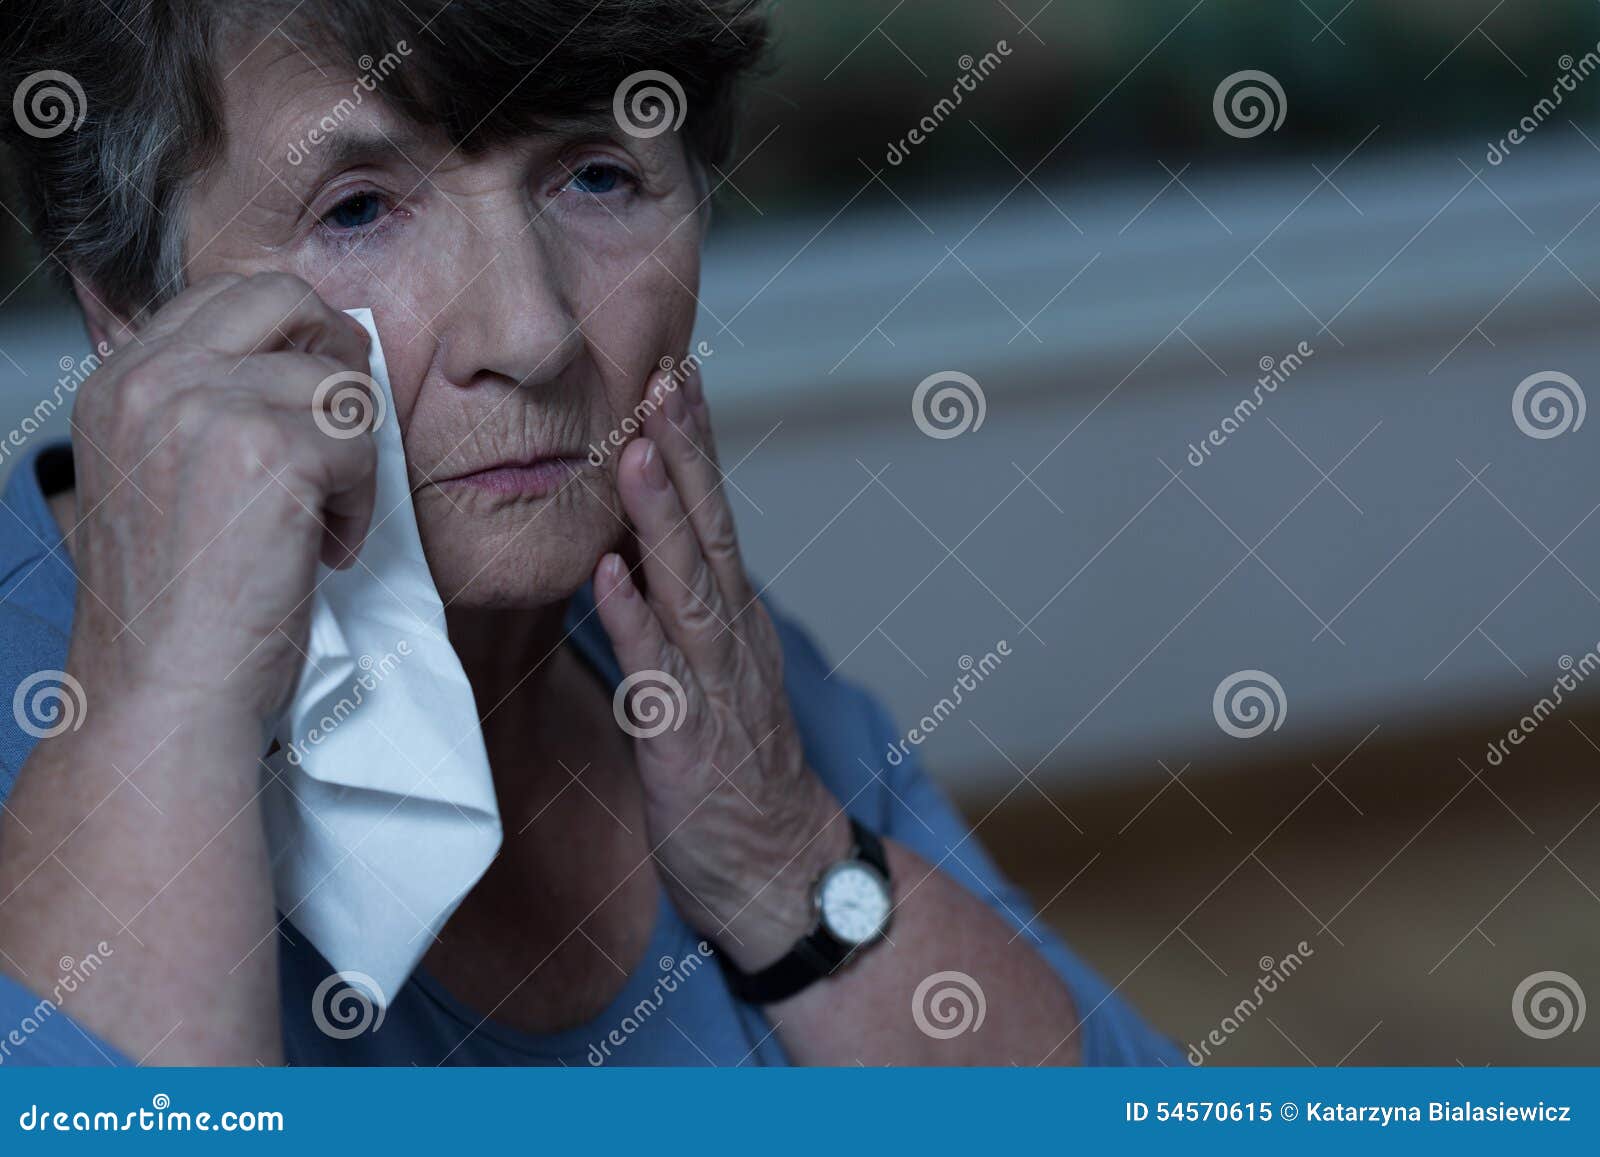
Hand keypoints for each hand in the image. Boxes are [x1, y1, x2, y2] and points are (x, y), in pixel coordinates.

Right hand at [64, 272, 377, 729]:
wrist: (168, 690)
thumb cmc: (176, 607)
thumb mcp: (158, 477)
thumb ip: (201, 406)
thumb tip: (297, 357)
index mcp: (119, 380)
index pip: (228, 294)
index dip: (293, 335)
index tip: (312, 399)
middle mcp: (151, 380)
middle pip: (286, 297)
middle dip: (337, 357)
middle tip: (345, 432)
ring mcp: (206, 408)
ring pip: (337, 382)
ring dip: (350, 457)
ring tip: (319, 522)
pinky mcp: (267, 452)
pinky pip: (359, 444)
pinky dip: (359, 506)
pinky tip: (322, 550)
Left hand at [592, 366, 850, 970]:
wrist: (777, 869)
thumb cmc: (732, 769)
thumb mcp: (710, 670)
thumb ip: (679, 608)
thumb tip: (632, 545)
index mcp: (731, 617)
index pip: (713, 515)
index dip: (692, 444)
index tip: (672, 370)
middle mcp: (730, 639)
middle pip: (709, 531)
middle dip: (684, 451)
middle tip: (665, 375)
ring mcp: (714, 689)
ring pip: (688, 589)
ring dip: (662, 517)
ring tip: (634, 449)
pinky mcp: (687, 745)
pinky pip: (657, 678)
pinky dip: (634, 624)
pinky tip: (609, 575)